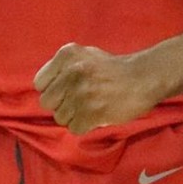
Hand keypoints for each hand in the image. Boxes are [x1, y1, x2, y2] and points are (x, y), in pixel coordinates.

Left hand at [33, 44, 165, 134]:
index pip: (40, 83)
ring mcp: (81, 93)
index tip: (64, 91)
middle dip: (61, 105)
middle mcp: (71, 72)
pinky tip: (96, 116)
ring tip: (90, 108)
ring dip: (74, 117)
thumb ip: (63, 67)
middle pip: (47, 102)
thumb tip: (45, 87)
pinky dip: (84, 126)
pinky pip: (74, 128)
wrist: (143, 77)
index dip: (52, 90)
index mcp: (67, 55)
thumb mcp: (85, 55)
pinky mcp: (91, 112)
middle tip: (78, 102)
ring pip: (60, 118)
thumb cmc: (112, 68)